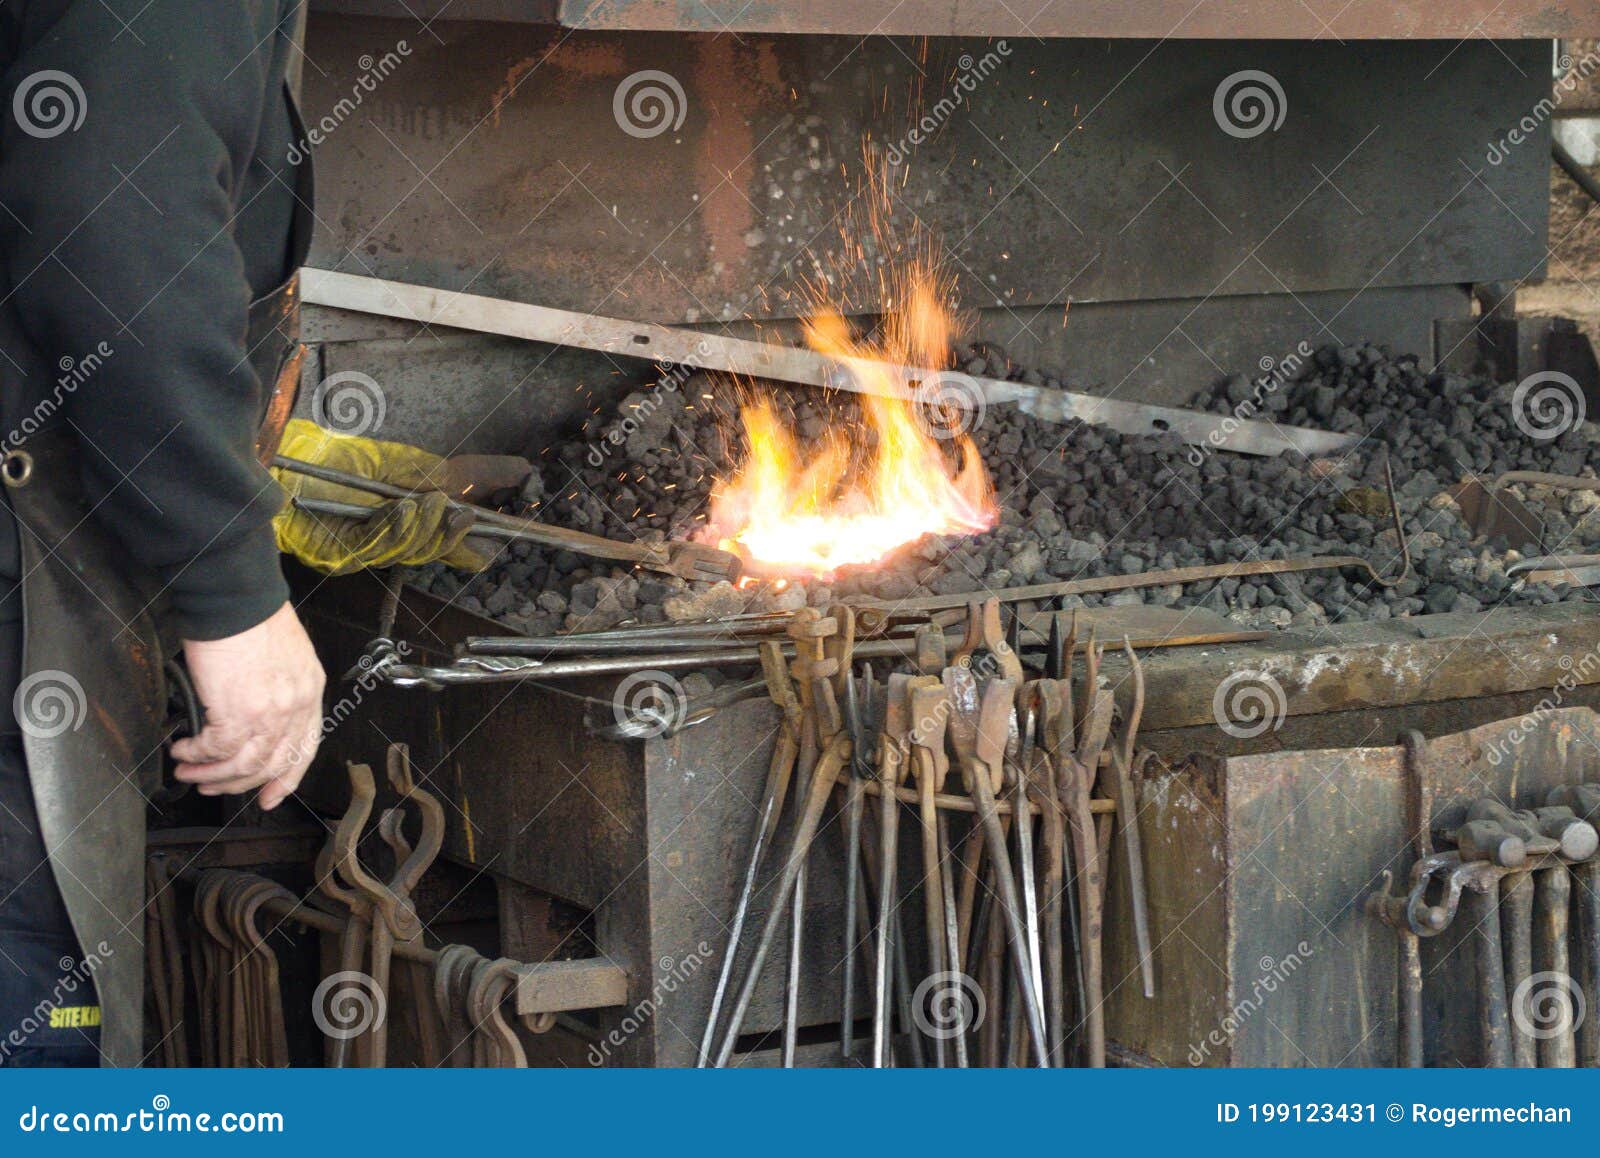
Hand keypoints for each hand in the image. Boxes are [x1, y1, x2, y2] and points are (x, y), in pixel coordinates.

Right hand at [169, 602, 326, 809]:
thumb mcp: (287, 657)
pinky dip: (195, 753)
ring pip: (243, 763)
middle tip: (213, 787)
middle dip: (239, 783)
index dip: (286, 779)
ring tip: (189, 772)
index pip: (305, 748)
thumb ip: (281, 690)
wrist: (236, 600)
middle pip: (273, 763)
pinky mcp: (238, 711)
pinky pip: (215, 748)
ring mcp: (270, 712)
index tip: (269, 797)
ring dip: (212, 774)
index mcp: (310, 692)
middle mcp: (295, 706)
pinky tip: (182, 749)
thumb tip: (255, 716)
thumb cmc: (253, 619)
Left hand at [271, 419, 532, 574]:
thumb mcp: (387, 459)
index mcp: (402, 513)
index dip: (473, 532)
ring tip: (438, 505)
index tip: (502, 535)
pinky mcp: (343, 553)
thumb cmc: (325, 459)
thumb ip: (428, 474)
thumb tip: (473, 484)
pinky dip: (398, 527)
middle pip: (434, 545)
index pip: (446, 529)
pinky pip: (379, 545)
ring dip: (428, 527)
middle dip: (455, 533)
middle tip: (469, 516)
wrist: (275, 467)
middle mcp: (388, 534)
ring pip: (411, 548)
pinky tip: (407, 510)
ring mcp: (367, 546)